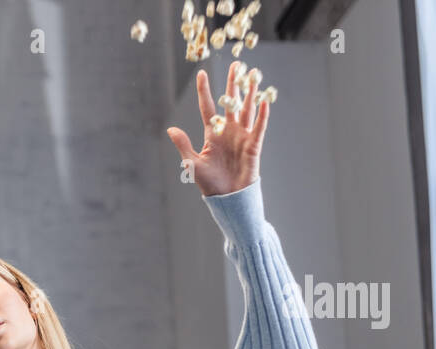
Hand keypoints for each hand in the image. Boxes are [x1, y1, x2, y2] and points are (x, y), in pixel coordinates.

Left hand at [165, 61, 267, 196]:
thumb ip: (183, 145)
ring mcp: (242, 136)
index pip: (208, 107)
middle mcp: (228, 130)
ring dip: (251, 92)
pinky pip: (259, 127)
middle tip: (238, 63)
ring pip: (247, 109)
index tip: (202, 73)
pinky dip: (262, 115)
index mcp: (212, 133)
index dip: (204, 90)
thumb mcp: (192, 164)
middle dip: (234, 83)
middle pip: (231, 102)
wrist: (227, 198)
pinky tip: (264, 101)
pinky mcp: (253, 145)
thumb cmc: (210, 183)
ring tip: (253, 75)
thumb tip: (171, 129)